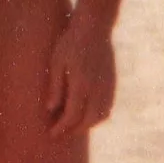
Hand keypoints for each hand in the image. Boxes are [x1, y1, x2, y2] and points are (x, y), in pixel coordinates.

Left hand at [45, 16, 116, 136]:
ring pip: (100, 116)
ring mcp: (108, 87)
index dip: (62, 128)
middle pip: (88, 121)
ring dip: (86, 125)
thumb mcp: (56, 62)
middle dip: (73, 131)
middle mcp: (97, 89)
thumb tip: (51, 110)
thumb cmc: (70, 43)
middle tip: (60, 134)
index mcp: (81, 84)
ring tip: (71, 127)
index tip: (51, 134)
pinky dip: (96, 116)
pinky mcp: (112, 83)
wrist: (94, 28)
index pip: (72, 116)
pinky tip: (86, 114)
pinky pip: (107, 107)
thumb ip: (55, 87)